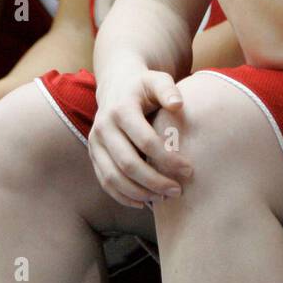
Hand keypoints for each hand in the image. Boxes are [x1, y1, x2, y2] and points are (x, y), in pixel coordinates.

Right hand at [89, 69, 193, 208]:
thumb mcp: (157, 80)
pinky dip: (123, 196)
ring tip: (164, 198)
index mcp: (121, 109)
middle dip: (155, 182)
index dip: (167, 159)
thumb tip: (178, 104)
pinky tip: (143, 202)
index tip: (188, 169)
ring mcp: (95, 143)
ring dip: (140, 193)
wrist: (116, 85)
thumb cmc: (143, 86)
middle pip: (128, 164)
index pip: (145, 141)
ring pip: (113, 178)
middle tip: (178, 191)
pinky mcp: (93, 155)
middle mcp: (103, 127)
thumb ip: (168, 90)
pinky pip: (105, 182)